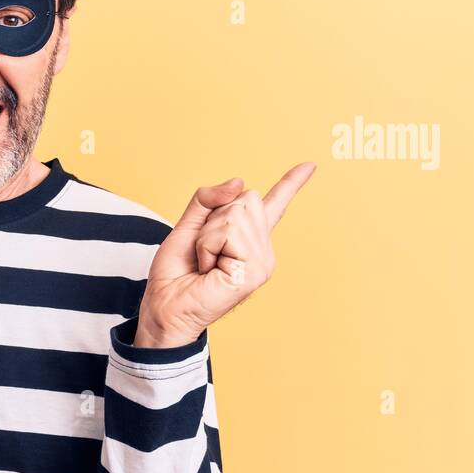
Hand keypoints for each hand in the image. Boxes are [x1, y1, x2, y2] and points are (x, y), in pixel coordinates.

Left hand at [134, 163, 315, 348]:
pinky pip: (227, 233)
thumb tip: (239, 182)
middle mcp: (261, 249)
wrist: (163, 308)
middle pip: (245, 198)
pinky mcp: (255, 272)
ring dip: (207, 236)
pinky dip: (207, 247)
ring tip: (206, 263)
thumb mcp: (188, 226)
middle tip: (204, 252)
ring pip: (234, 214)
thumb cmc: (175, 274)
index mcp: (248, 238)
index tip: (310, 165)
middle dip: (212, 219)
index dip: (291, 183)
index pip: (273, 205)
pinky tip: (209, 271)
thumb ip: (208, 199)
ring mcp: (262, 262)